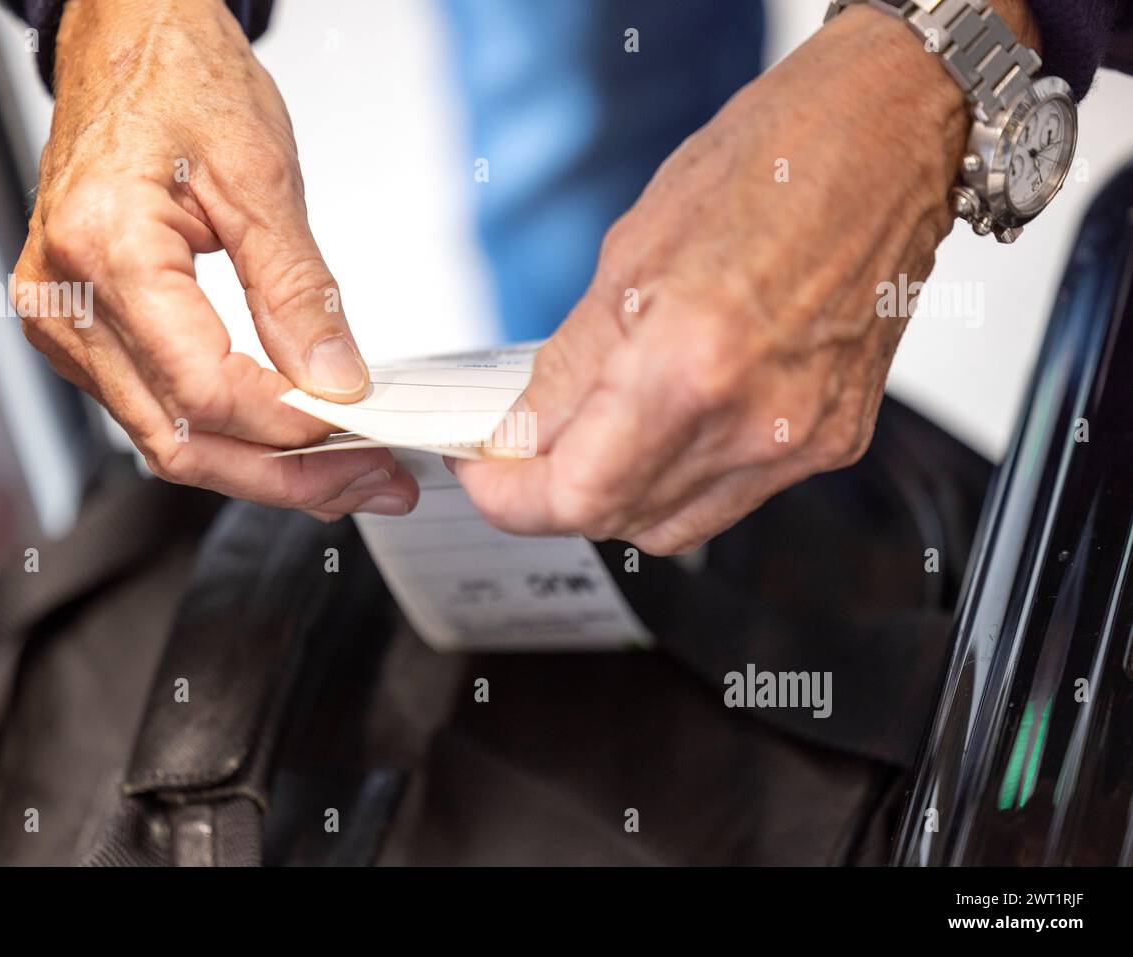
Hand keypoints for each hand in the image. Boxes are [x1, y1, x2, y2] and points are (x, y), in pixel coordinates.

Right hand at [14, 0, 416, 516]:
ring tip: (348, 473)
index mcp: (104, 249)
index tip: (363, 433)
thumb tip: (337, 381)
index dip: (289, 426)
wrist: (126, 47)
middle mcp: (65, 300)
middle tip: (373, 481)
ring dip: (261, 468)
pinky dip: (229, 436)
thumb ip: (298, 290)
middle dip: (285, 475)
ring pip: (167, 441)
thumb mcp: (260, 175)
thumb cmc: (178, 81)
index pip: (204, 388)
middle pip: (180, 440)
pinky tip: (289, 445)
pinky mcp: (83, 334)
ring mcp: (65, 325)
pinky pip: (156, 412)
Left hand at [455, 2, 1035, 553]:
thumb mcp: (631, 253)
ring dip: (614, 494)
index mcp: (692, 361)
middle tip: (521, 454)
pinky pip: (732, 497)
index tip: (485, 474)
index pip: (576, 493)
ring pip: (673, 526)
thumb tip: (523, 430)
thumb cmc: (774, 163)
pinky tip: (665, 427)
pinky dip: (679, 477)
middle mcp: (755, 419)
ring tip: (590, 438)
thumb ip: (569, 365)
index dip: (511, 499)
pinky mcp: (835, 442)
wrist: (889, 139)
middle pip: (618, 520)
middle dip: (552, 495)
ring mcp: (802, 440)